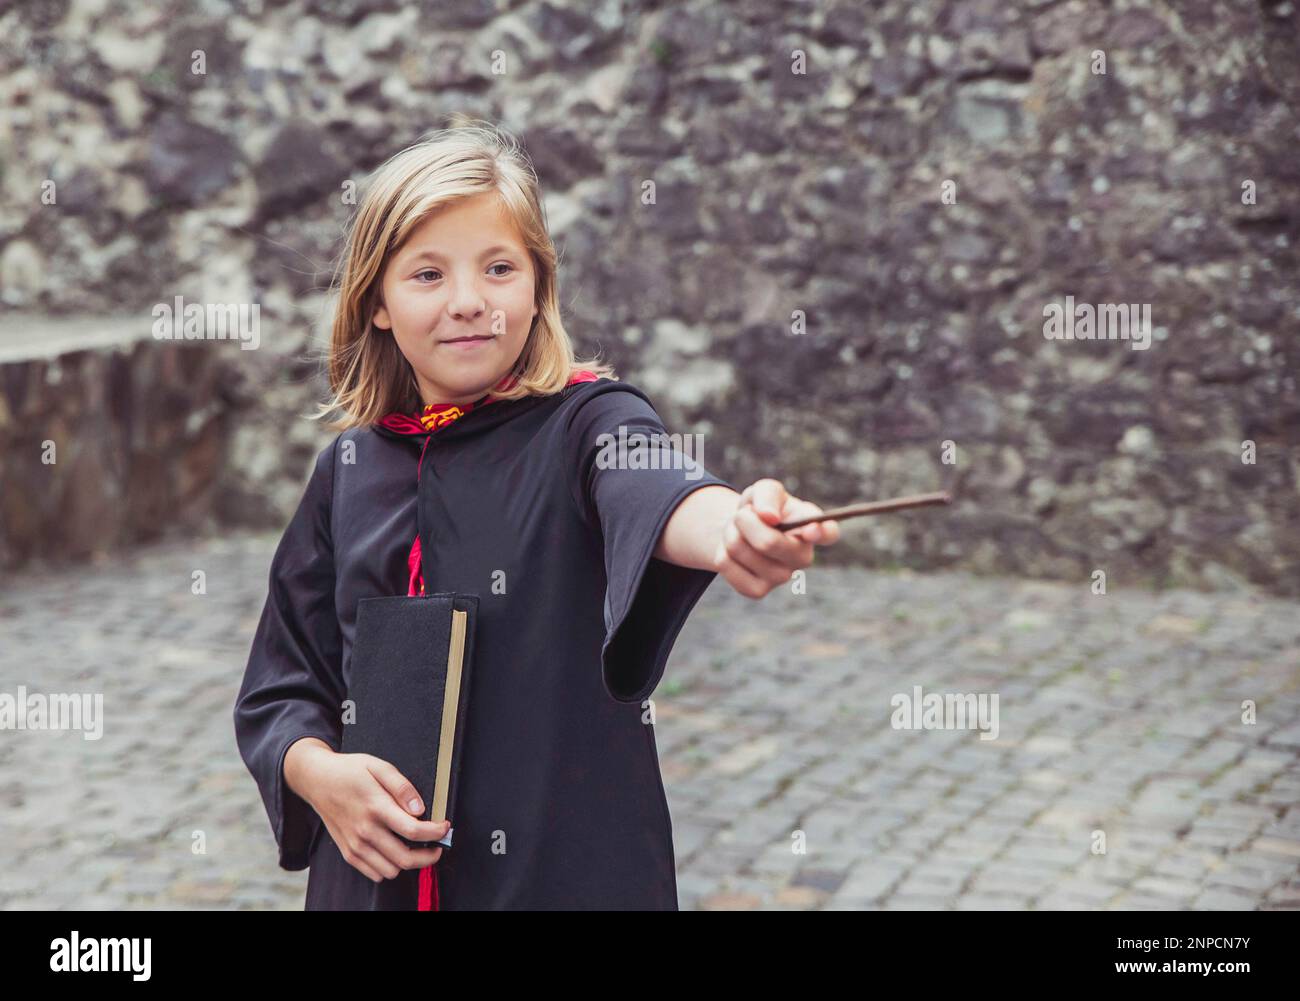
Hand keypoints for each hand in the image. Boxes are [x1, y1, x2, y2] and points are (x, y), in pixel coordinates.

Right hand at [293, 745, 449, 882]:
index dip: (435, 832)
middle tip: (437, 846)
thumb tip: (419, 808)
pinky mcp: (348, 852)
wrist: (316, 780)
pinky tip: (394, 851)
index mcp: (375, 806)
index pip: (413, 830)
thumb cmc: (349, 771)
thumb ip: (402, 787)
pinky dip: (389, 867)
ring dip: (408, 863)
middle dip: (429, 856)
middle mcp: (365, 830)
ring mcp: (355, 845)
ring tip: (415, 848)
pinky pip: (374, 873)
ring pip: (391, 870)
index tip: (444, 828)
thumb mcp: (378, 766)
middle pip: (405, 858)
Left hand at [712, 477, 840, 598]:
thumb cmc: (761, 508)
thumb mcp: (764, 490)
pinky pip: (726, 565)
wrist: (741, 530)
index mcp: (811, 528)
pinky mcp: (758, 591)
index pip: (828, 532)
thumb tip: (769, 517)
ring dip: (730, 532)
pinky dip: (721, 550)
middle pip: (768, 542)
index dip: (821, 532)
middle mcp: (803, 556)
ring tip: (738, 529)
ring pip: (740, 550)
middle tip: (742, 514)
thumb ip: (768, 494)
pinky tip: (733, 550)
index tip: (810, 530)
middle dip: (744, 520)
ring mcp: (782, 577)